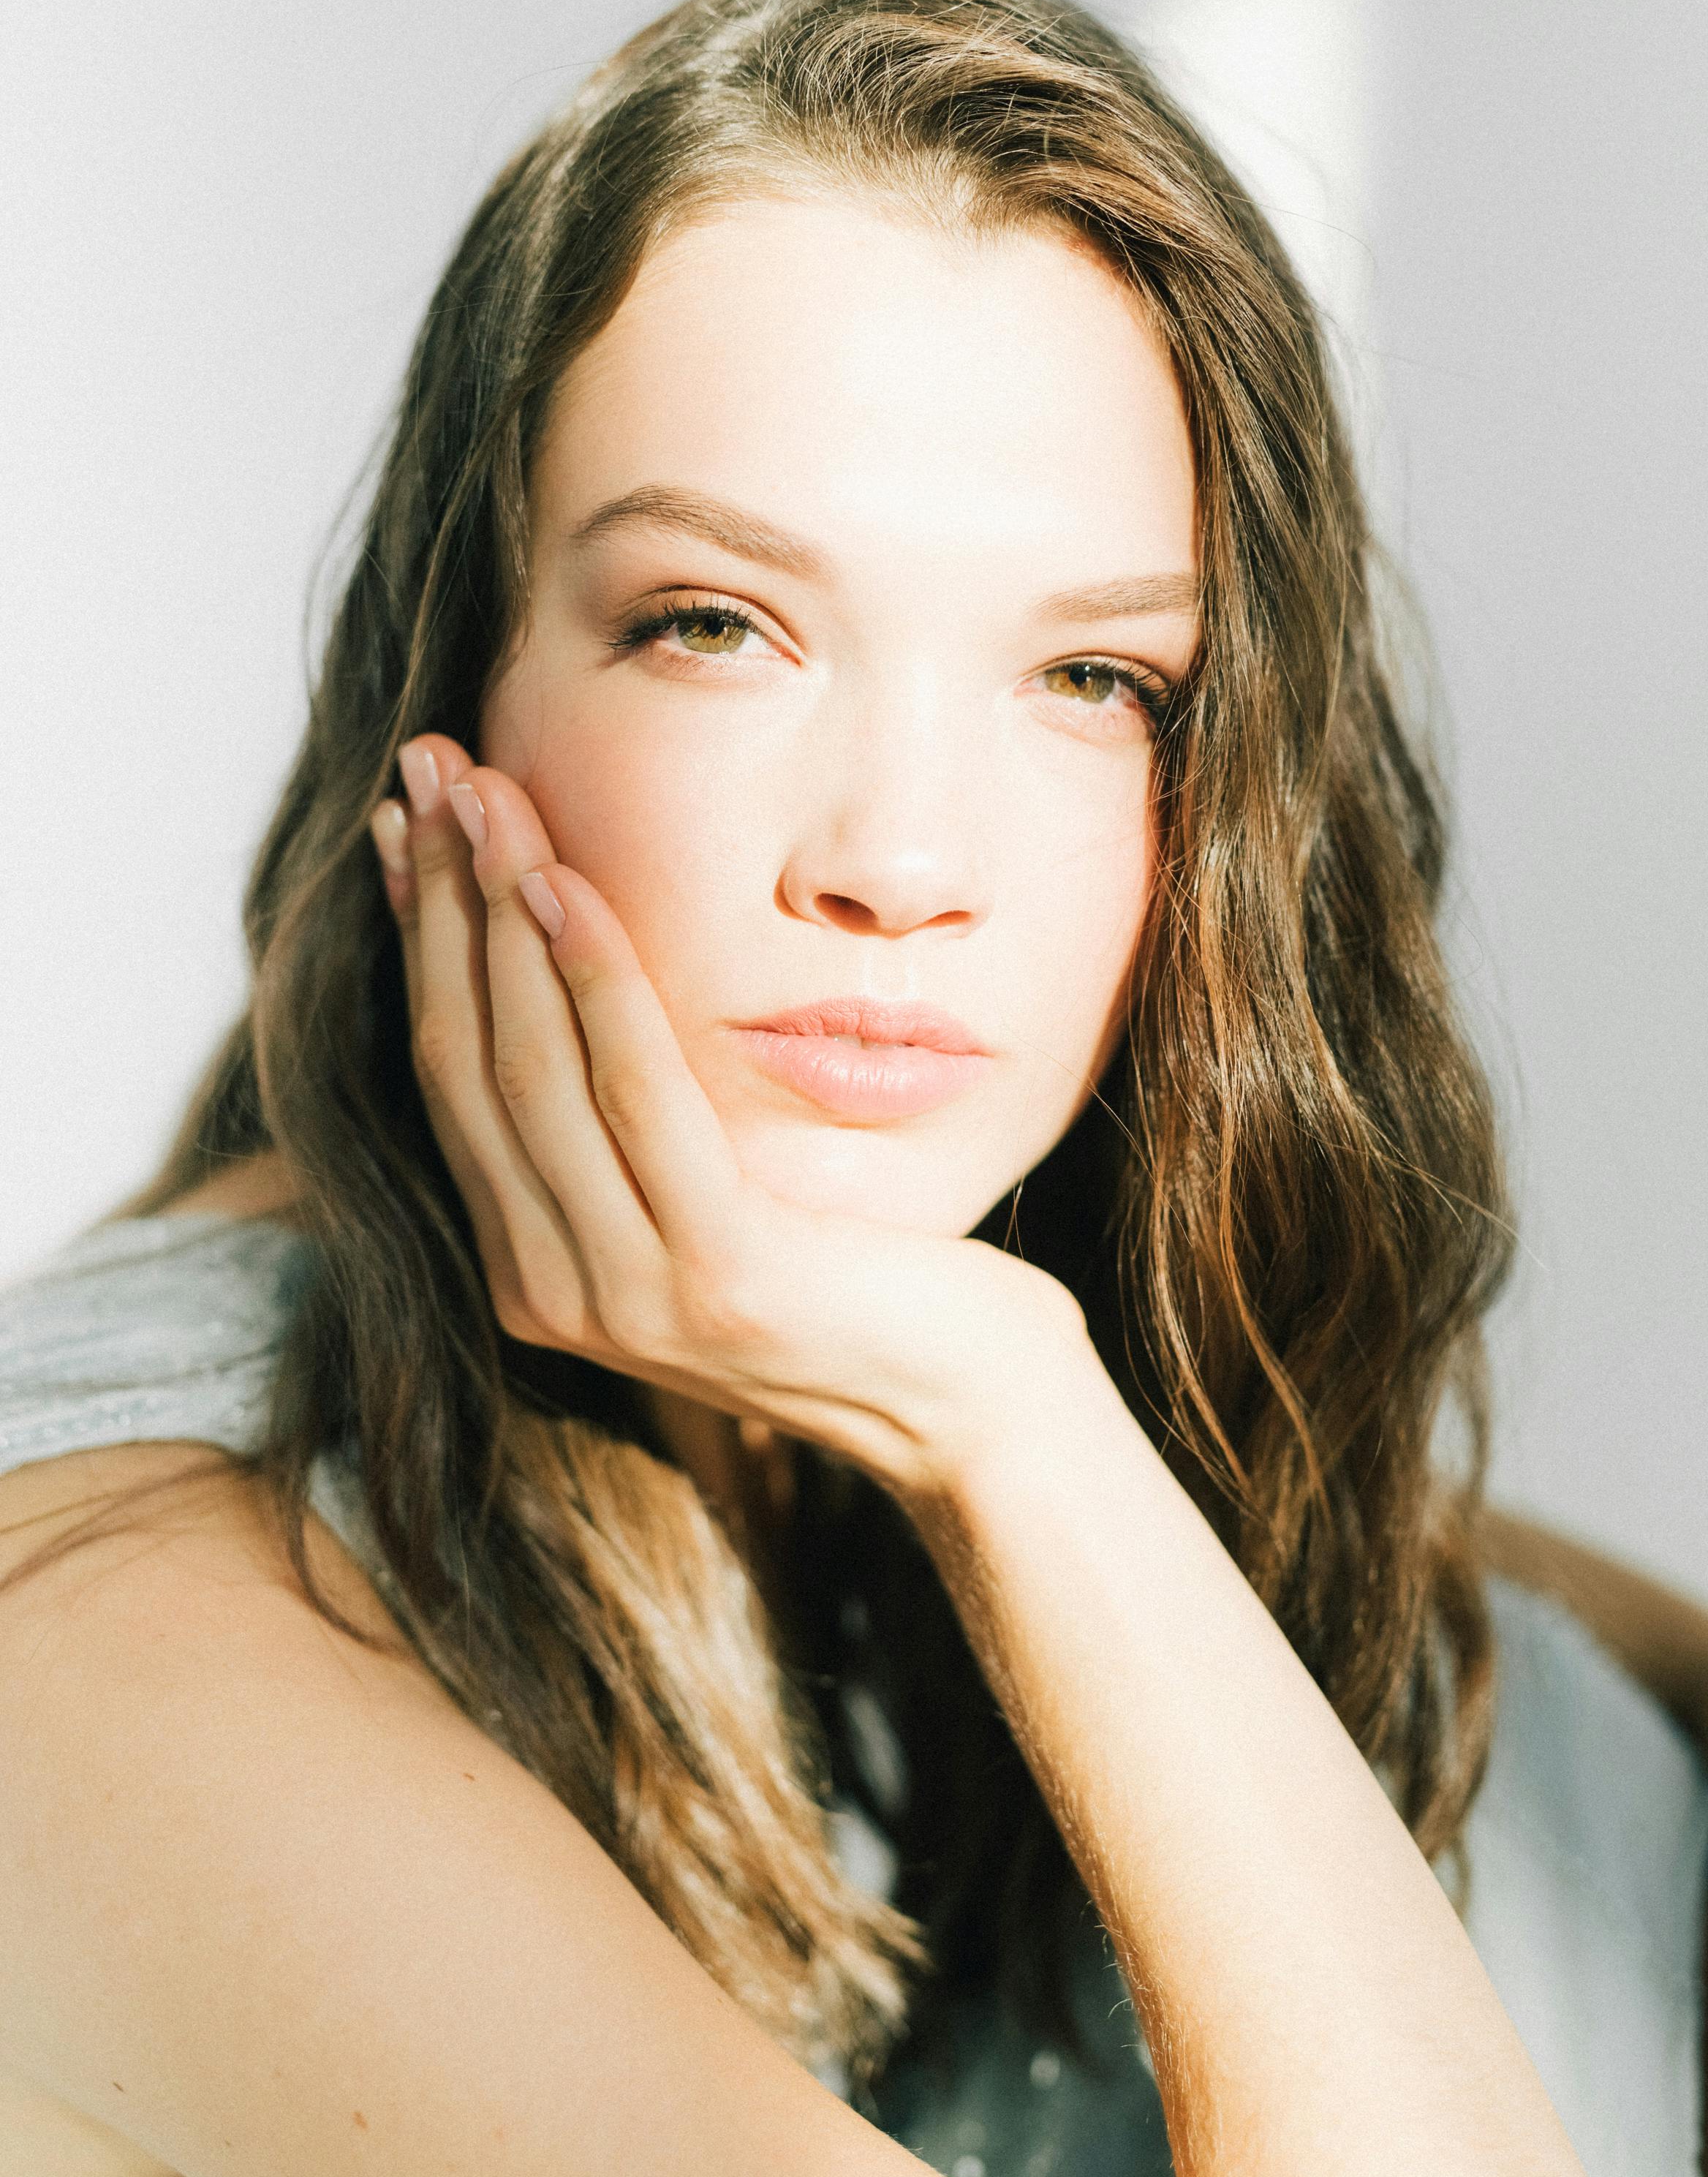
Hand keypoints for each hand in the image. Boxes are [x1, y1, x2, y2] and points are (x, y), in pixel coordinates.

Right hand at [368, 735, 1096, 1499]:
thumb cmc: (858, 1278)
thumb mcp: (713, 1197)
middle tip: (431, 769)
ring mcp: (625, 1294)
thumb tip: (573, 981)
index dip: (422, 941)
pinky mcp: (713, 1276)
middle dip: (443, 901)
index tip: (411, 823)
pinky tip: (571, 887)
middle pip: (468, 1059)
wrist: (968, 1407)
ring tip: (491, 794)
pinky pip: (637, 1098)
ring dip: (501, 914)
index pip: (450, 1077)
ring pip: (531, 1067)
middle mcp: (552, 1290)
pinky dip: (595, 984)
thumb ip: (628, 1130)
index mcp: (535, 1269)